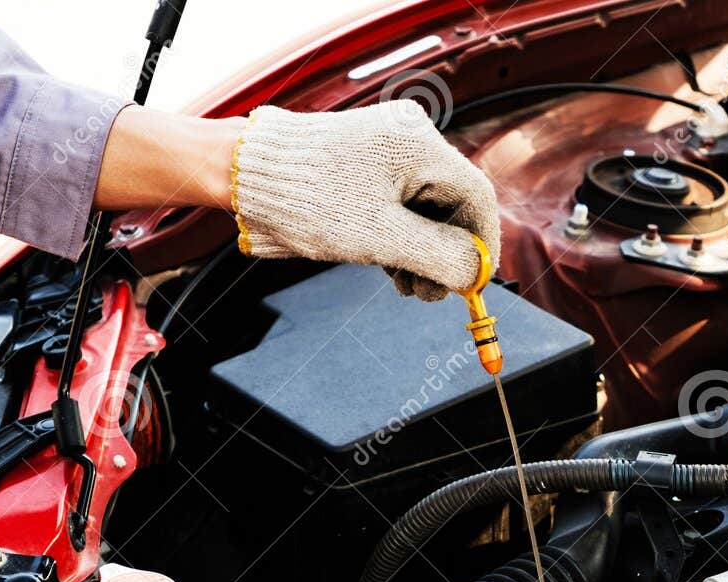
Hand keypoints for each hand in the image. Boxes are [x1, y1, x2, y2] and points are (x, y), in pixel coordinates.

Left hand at [230, 101, 501, 300]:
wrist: (246, 176)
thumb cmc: (309, 201)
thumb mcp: (380, 237)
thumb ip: (438, 256)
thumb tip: (477, 273)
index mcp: (419, 145)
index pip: (476, 196)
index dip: (482, 246)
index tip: (476, 285)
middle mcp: (410, 140)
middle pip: (453, 206)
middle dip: (445, 256)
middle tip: (427, 295)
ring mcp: (389, 151)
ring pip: (428, 211)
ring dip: (423, 254)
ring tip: (404, 286)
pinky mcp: (370, 166)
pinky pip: (404, 206)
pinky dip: (404, 240)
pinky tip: (391, 268)